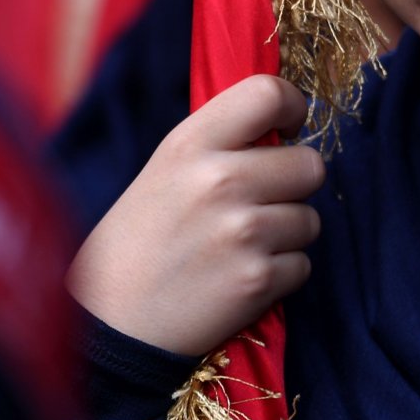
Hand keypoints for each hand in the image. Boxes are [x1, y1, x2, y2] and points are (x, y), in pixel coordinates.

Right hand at [66, 76, 324, 358]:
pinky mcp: (257, 279)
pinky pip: (303, 265)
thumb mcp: (163, 173)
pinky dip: (279, 277)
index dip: (291, 107)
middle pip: (310, 165)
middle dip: (294, 187)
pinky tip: (238, 280)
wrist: (108, 325)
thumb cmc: (134, 245)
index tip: (288, 128)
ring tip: (237, 250)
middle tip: (259, 205)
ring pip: (311, 220)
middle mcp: (219, 180)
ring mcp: (242, 231)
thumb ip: (218, 147)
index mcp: (190, 143)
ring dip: (286, 237)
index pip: (268, 93)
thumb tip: (279, 127)